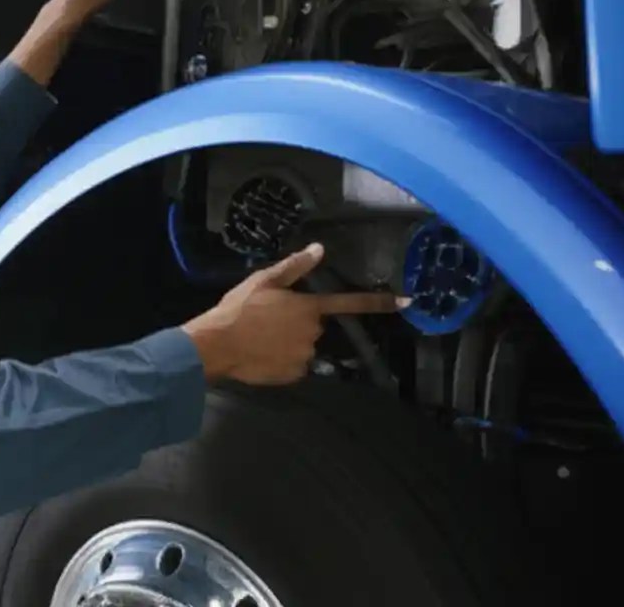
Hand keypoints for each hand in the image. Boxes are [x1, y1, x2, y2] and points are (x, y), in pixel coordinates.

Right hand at [182, 243, 407, 385]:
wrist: (217, 345)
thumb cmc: (239, 308)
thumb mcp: (263, 281)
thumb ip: (294, 267)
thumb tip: (319, 249)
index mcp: (309, 308)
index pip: (349, 303)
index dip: (379, 302)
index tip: (406, 301)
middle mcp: (313, 333)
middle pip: (314, 326)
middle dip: (298, 323)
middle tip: (268, 320)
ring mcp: (305, 356)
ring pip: (304, 346)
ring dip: (289, 342)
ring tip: (260, 338)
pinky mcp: (294, 374)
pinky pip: (295, 365)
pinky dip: (282, 360)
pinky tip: (262, 354)